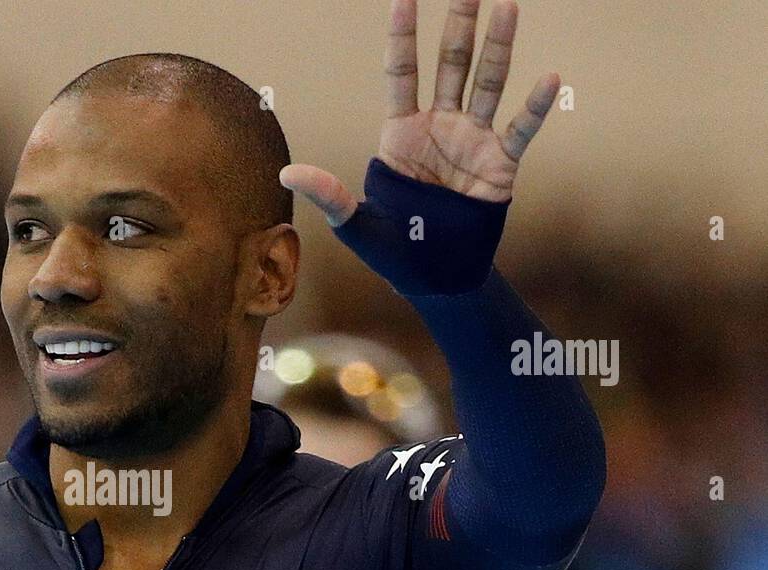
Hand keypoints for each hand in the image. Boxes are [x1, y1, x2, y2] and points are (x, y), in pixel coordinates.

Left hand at [280, 0, 558, 224]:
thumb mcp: (356, 224)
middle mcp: (440, 126)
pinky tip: (549, 79)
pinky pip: (520, 129)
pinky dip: (535, 107)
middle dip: (459, 25)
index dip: (403, 37)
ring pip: (487, 83)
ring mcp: (473, 140)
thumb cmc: (395, 250)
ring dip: (498, 47)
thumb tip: (286, 173)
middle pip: (451, 64)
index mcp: (402, 133)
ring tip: (506, 7)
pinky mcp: (501, 164)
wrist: (436, 278)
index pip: (401, 73)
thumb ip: (328, 196)